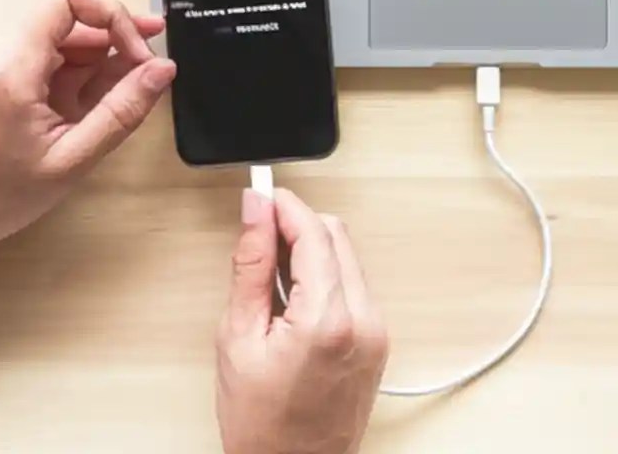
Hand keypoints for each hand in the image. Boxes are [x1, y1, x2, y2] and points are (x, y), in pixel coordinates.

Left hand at [0, 0, 176, 258]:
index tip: (141, 55)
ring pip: (66, 39)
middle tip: (152, 68)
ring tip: (129, 95)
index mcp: (14, 67)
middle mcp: (2, 54)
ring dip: (104, 60)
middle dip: (118, 38)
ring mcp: (1, 65)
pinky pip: (53, 60)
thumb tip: (162, 70)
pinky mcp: (4, 79)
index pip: (69, 0)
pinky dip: (84, 75)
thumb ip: (122, 110)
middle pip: (72, 18)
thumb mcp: (74, 157)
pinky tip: (101, 104)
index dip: (115, 17)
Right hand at [217, 189, 387, 453]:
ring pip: (348, 259)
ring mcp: (377, 331)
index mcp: (328, 320)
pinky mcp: (379, 340)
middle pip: (337, 237)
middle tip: (259, 234)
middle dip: (299, 225)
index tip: (261, 194)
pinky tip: (294, 302)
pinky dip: (326, 279)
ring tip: (271, 282)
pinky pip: (355, 287)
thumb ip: (250, 266)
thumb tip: (255, 212)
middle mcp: (364, 321)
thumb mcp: (238, 337)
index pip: (314, 233)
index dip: (285, 206)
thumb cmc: (261, 422)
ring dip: (313, 252)